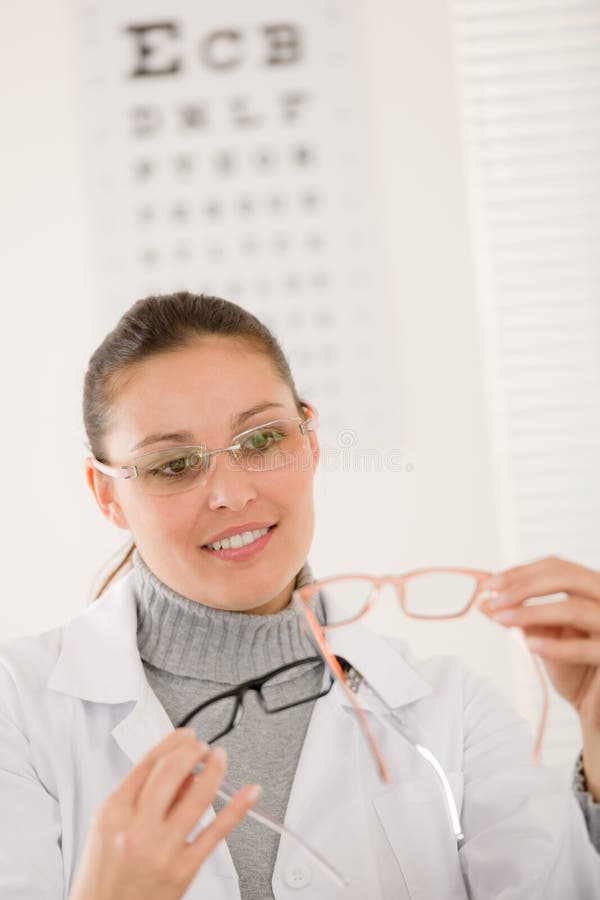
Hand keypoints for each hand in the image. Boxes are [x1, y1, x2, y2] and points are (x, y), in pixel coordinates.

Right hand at [68, 728, 260, 899]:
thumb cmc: (102, 875)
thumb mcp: (107, 828)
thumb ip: (139, 796)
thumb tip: (179, 772)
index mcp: (113, 811)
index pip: (149, 762)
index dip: (173, 741)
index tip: (186, 735)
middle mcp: (136, 828)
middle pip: (172, 771)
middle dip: (194, 751)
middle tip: (203, 746)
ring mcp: (161, 849)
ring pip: (198, 795)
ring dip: (215, 769)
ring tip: (220, 759)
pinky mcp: (182, 871)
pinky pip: (216, 832)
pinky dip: (237, 808)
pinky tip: (249, 793)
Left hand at [482, 556, 599, 798]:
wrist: (594, 706)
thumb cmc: (572, 667)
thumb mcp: (542, 635)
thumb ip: (519, 616)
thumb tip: (485, 602)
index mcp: (590, 589)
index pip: (557, 567)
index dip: (521, 572)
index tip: (490, 584)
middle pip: (568, 578)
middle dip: (525, 585)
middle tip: (494, 598)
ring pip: (575, 609)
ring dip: (532, 612)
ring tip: (502, 620)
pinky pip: (584, 648)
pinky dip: (553, 646)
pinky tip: (529, 645)